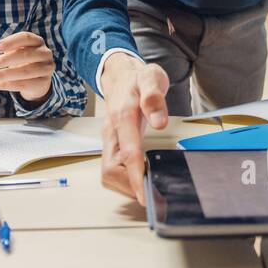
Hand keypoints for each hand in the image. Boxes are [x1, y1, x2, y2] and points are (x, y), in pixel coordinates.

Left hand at [0, 32, 53, 101]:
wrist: (38, 80)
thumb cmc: (22, 61)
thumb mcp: (16, 53)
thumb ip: (7, 54)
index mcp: (37, 41)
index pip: (25, 38)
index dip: (10, 42)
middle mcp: (45, 53)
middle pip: (25, 54)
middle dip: (5, 60)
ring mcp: (47, 68)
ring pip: (25, 71)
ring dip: (4, 74)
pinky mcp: (44, 82)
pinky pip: (24, 84)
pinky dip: (7, 85)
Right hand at [98, 53, 168, 204]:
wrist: (121, 74)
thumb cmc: (137, 78)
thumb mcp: (151, 78)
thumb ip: (154, 98)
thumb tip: (159, 122)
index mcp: (122, 116)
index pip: (128, 152)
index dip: (135, 176)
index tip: (143, 193)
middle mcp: (112, 131)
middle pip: (111, 169)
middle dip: (128, 185)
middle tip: (151, 192)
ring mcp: (110, 139)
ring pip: (109, 171)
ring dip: (126, 184)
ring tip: (147, 186)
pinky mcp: (111, 144)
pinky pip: (113, 167)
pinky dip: (125, 177)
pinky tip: (141, 176)